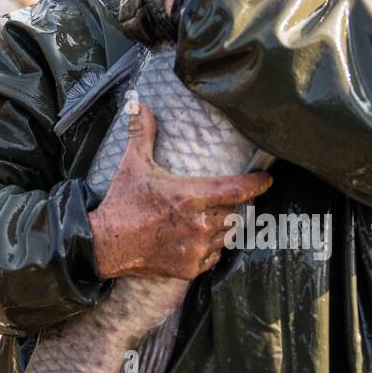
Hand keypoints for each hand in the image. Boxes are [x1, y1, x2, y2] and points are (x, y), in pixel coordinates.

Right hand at [89, 102, 270, 279]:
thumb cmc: (122, 202)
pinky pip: (214, 257)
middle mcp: (199, 224)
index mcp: (190, 197)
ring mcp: (196, 249)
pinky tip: (196, 240)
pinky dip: (210, 248)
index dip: (256, 183)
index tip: (266, 179)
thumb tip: (138, 104)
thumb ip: (142, 133)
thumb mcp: (134, 165)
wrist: (105, 243)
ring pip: (226, 235)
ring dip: (222, 226)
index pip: (237, 190)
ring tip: (208, 219)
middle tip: (221, 199)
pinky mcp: (190, 268)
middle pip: (234, 212)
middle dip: (231, 205)